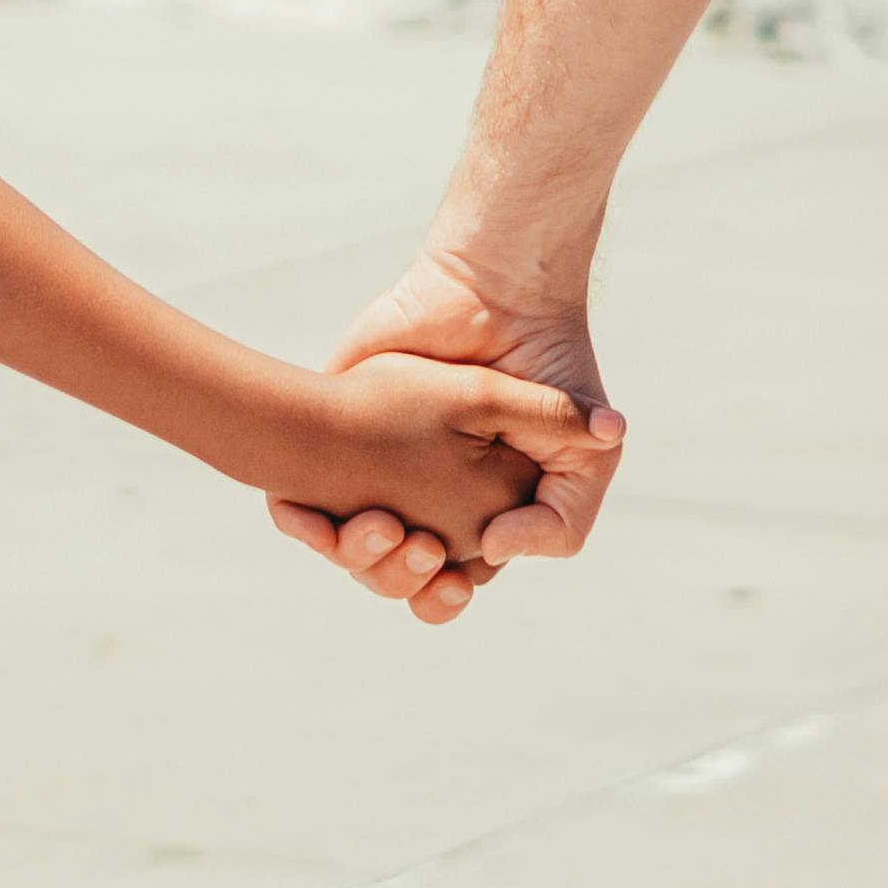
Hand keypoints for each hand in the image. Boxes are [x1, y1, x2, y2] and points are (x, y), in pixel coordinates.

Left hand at [263, 250, 620, 622]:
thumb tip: (493, 548)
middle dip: (398, 577)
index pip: (444, 583)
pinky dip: (304, 525)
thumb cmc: (550, 369)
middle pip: (391, 575)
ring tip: (382, 526)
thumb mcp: (586, 452)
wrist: (500, 291)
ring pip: (346, 548)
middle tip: (420, 549)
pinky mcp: (333, 432)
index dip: (441, 596)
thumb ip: (563, 517)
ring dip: (357, 555)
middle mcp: (421, 500)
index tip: (450, 584)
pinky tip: (324, 522)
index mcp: (474, 515)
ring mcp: (373, 470)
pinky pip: (300, 504)